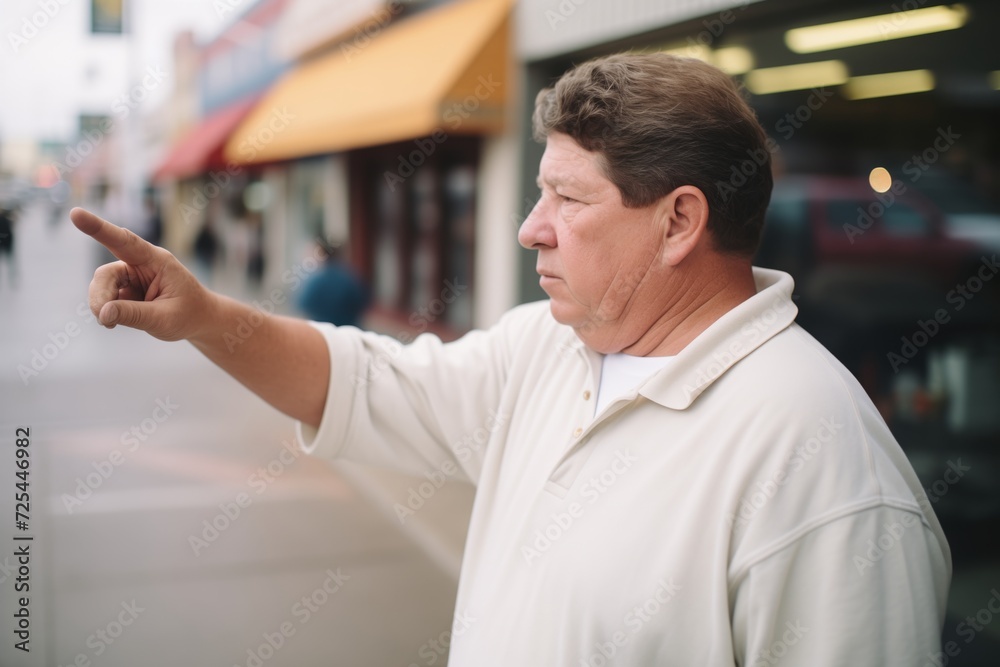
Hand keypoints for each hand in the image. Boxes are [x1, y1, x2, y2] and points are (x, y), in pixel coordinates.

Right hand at [71, 207, 215, 340]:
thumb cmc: (189, 314)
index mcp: (157, 260)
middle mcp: (141, 263)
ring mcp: (131, 276)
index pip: (124, 241)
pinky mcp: (125, 289)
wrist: (200, 320)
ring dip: (101, 305)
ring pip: (102, 285)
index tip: (76, 214)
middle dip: (100, 297)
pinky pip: (105, 297)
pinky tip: (112, 322)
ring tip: (110, 324)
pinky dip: (105, 310)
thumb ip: (133, 314)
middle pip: (106, 274)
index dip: (99, 228)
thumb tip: (102, 313)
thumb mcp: (164, 318)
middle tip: (104, 319)